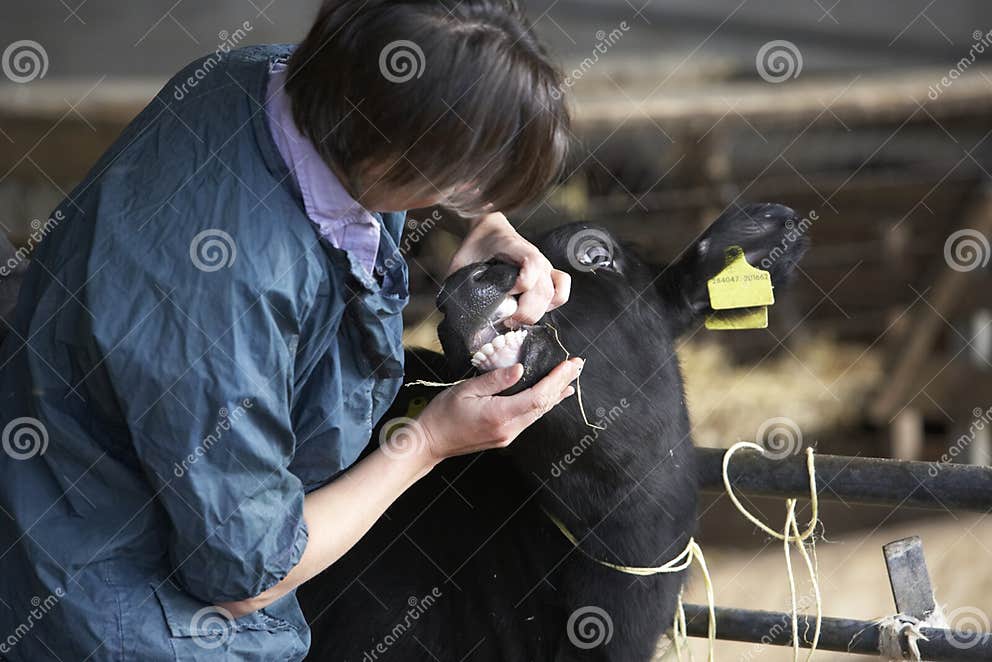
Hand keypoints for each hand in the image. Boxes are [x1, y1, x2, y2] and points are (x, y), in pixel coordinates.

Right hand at [415, 358, 582, 459]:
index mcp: (499, 414)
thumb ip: (495, 379)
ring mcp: (508, 435)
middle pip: (544, 405)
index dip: (556, 380)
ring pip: (539, 413)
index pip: (538, 396)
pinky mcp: (505, 436)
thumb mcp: (465, 389)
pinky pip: (530, 418)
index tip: (569, 364)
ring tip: (570, 377)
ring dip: (556, 394)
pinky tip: (552, 396)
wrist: (430, 442)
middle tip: (577, 364)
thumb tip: (520, 368)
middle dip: (562, 383)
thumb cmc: (443, 414)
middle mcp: (509, 428)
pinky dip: (544, 403)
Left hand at [447, 212, 570, 325]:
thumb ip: (459, 282)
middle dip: (524, 312)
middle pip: (543, 290)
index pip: (532, 264)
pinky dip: (552, 305)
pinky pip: (561, 291)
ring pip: (553, 295)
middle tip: (507, 320)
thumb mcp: (462, 262)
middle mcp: (536, 258)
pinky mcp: (548, 276)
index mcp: (515, 247)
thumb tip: (456, 310)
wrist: (488, 231)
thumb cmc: (476, 247)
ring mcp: (544, 267)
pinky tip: (535, 310)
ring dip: (536, 312)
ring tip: (517, 318)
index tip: (504, 295)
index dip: (521, 284)